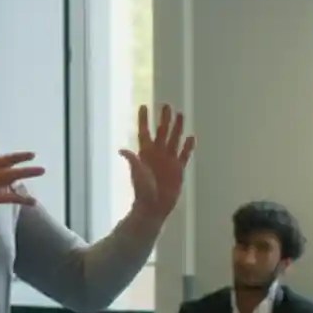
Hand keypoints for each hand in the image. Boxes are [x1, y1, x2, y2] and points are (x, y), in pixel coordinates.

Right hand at [0, 151, 44, 242]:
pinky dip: (21, 198)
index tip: (27, 155)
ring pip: (8, 175)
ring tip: (40, 170)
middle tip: (34, 156)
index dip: (13, 157)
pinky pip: (8, 197)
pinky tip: (32, 201)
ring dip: (25, 172)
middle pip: (3, 163)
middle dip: (20, 158)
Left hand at [120, 105, 194, 220]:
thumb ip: (133, 161)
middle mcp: (157, 153)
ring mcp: (168, 160)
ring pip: (174, 139)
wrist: (154, 206)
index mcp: (145, 153)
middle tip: (166, 105)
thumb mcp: (137, 174)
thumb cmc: (143, 191)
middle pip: (161, 132)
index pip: (144, 132)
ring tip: (180, 114)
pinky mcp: (178, 168)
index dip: (144, 120)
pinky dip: (188, 146)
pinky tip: (191, 137)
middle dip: (164, 119)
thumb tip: (122, 150)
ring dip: (177, 128)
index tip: (144, 106)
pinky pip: (184, 154)